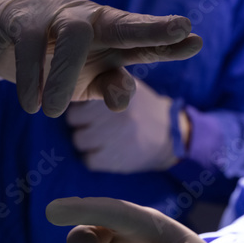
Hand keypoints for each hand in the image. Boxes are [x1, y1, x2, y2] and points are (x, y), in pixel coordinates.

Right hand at [0, 0, 202, 116]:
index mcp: (111, 36)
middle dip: (152, 28)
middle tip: (179, 30)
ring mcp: (59, 16)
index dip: (169, 42)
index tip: (197, 40)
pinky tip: (31, 105)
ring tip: (54, 112)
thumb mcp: (87, 80)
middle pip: (124, 24)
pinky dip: (30, 78)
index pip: (145, 42)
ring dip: (63, 76)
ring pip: (74, 37)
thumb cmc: (54, 60)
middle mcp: (92, 20)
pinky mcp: (24, 20)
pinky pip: (30, 47)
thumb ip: (110, 86)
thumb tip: (123, 101)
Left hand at [66, 82, 186, 172]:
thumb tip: (72, 84)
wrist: (171, 136)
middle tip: (98, 123)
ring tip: (105, 137)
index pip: (79, 97)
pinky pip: (88, 160)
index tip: (92, 108)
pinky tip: (110, 151)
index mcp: (115, 91)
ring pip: (78, 140)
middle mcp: (112, 111)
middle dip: (82, 122)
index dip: (83, 104)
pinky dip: (96, 158)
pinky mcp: (113, 159)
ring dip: (88, 140)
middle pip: (73, 119)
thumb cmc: (143, 109)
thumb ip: (104, 82)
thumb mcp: (129, 86)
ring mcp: (112, 136)